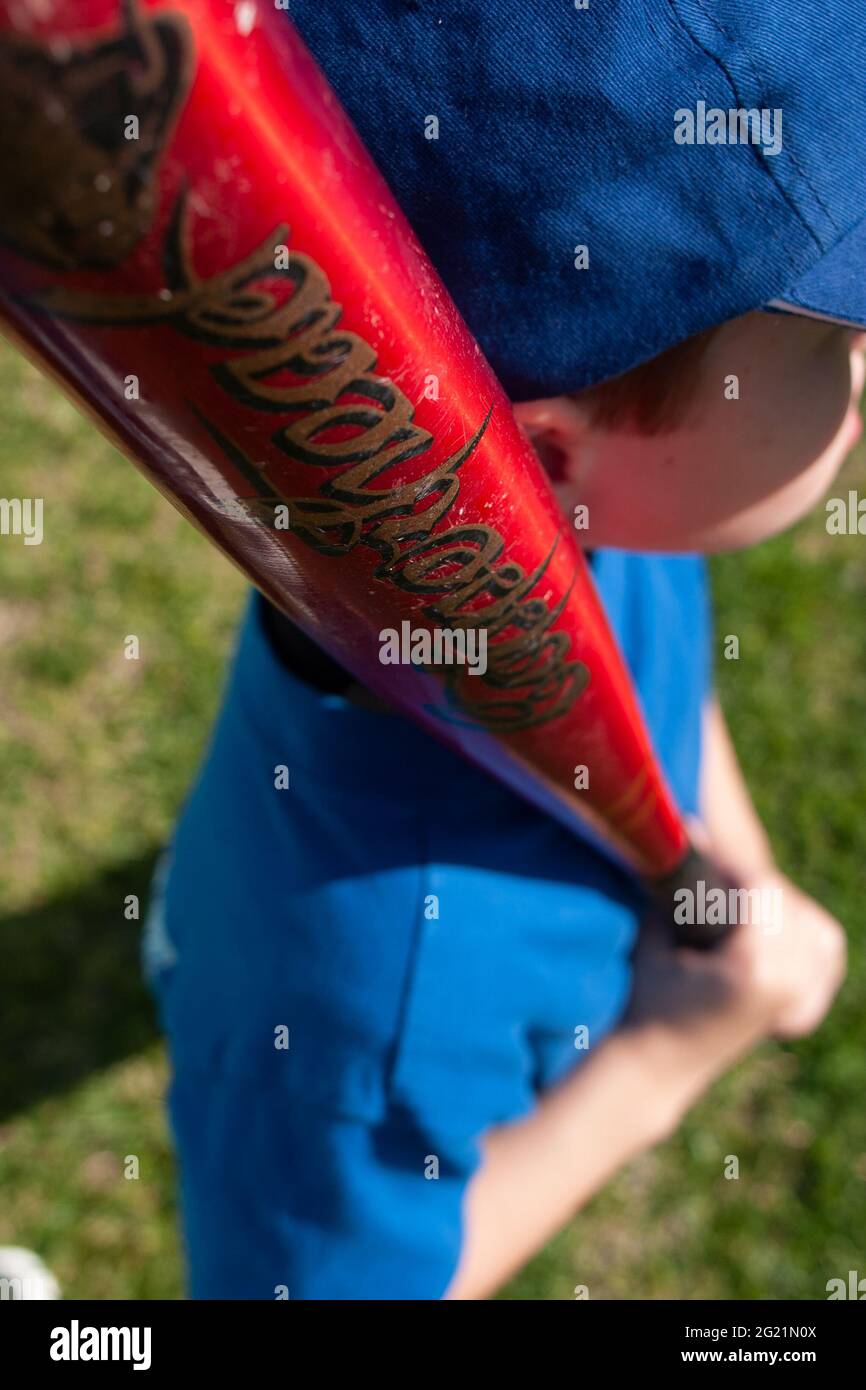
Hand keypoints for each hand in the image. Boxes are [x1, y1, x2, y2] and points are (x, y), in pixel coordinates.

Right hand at [624, 865, 846, 1115]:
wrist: (658, 1065)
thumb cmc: (647, 1000)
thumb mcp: (657, 937)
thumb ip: (679, 882)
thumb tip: (689, 825)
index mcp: (754, 970)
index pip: (763, 886)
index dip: (730, 864)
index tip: (700, 853)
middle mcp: (788, 984)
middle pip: (788, 901)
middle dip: (750, 884)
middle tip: (712, 880)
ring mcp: (800, 998)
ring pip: (813, 925)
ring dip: (779, 907)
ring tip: (737, 912)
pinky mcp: (802, 1005)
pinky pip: (824, 953)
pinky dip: (806, 936)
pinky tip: (777, 934)